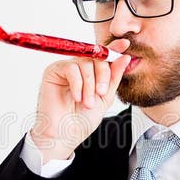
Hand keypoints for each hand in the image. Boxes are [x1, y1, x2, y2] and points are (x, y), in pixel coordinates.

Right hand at [29, 38, 131, 162]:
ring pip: (85, 63)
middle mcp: (79, 68)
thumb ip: (113, 78)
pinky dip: (77, 84)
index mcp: (92, 74)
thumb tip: (124, 57)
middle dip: (103, 75)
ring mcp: (66, 69)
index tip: (126, 44)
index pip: (104, 57)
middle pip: (96, 58)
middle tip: (101, 93)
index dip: (114, 49)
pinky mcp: (53, 71)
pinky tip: (76, 97)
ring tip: (87, 102)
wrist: (65, 135)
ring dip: (89, 85)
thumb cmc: (82, 120)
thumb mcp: (105, 98)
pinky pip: (71, 68)